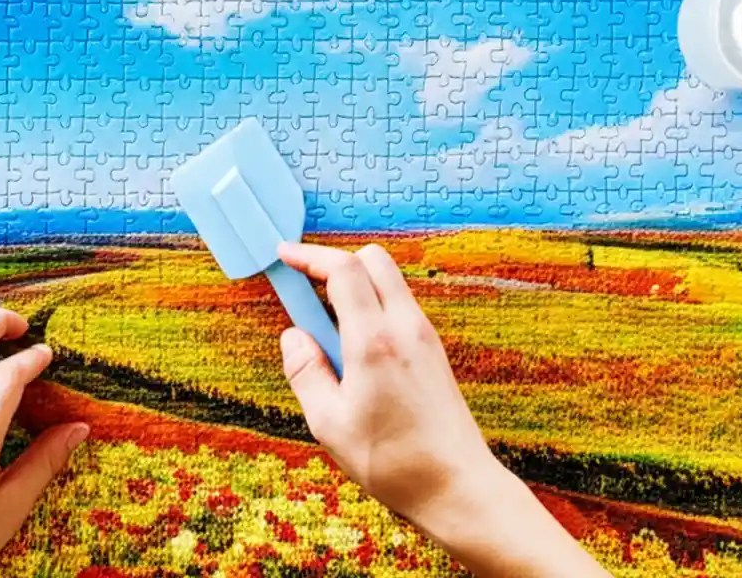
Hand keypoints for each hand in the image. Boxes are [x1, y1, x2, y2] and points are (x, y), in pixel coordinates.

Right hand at [277, 242, 608, 577]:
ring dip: (355, 285)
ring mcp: (425, 337)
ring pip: (389, 281)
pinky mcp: (433, 351)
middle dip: (335, 261)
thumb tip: (294, 336)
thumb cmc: (392, 461)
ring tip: (327, 330)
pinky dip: (372, 306)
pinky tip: (355, 347)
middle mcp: (405, 328)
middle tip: (305, 286)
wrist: (456, 485)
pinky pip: (399, 307)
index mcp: (374, 341)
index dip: (309, 256)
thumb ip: (305, 371)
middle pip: (373, 260)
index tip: (284, 256)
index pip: (343, 270)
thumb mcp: (328, 423)